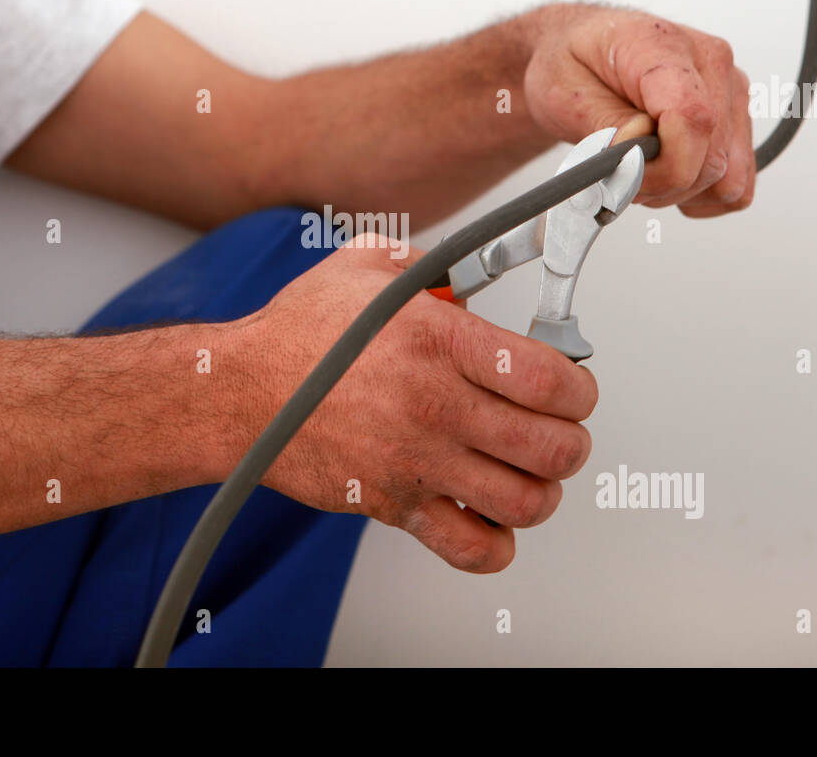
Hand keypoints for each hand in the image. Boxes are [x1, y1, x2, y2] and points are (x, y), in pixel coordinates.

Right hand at [225, 239, 596, 572]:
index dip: (579, 388)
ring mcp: (416, 461)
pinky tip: (489, 515)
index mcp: (438, 342)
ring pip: (524, 502)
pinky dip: (496, 543)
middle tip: (558, 430)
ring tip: (528, 472)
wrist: (237, 394)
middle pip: (553, 446)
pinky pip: (470, 549)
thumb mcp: (366, 266)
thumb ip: (430, 265)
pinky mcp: (393, 504)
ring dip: (541, 490)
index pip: (551, 380)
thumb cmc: (297, 336)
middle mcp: (434, 406)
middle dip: (570, 440)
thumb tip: (470, 278)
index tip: (572, 387)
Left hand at [523, 3, 754, 216]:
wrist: (579, 50)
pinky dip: (700, 194)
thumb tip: (638, 156)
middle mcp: (712, 64)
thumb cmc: (570, 65)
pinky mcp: (737, 120)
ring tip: (641, 170)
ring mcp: (731, 92)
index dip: (663, 165)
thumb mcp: (564, 93)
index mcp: (665, 46)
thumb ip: (606, 126)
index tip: (624, 173)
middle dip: (660, 184)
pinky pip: (737, 186)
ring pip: (728, 179)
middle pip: (711, 159)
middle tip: (619, 173)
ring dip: (680, 191)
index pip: (694, 118)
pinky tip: (666, 176)